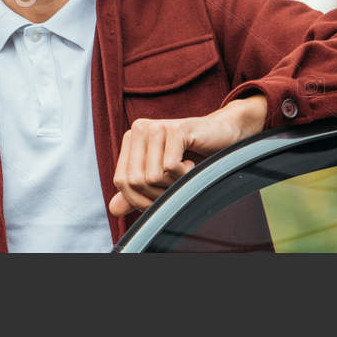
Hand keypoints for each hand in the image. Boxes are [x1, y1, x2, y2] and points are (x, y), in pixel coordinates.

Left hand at [108, 95, 266, 216]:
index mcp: (131, 139)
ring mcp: (156, 127)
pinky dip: (184, 175)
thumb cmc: (193, 155)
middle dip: (158, 193)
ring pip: (152, 177)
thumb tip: (112, 209)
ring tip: (186, 171)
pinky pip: (170, 168)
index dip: (140, 199)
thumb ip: (138, 190)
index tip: (161, 197)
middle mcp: (139, 129)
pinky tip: (193, 163)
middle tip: (177, 184)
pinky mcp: (175, 129)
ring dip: (174, 184)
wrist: (224, 136)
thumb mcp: (161, 175)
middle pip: (135, 181)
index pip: (122, 181)